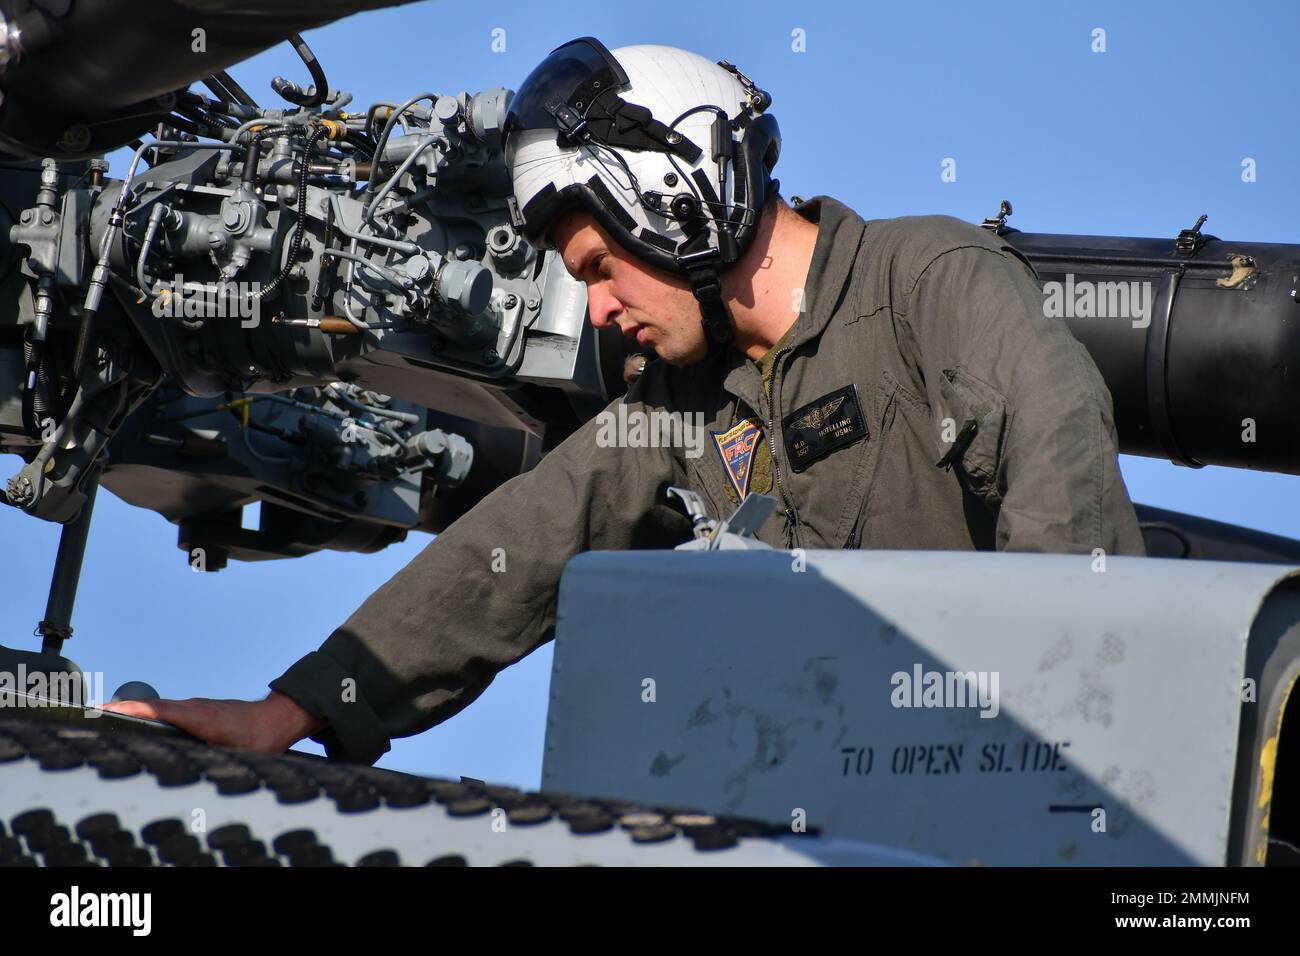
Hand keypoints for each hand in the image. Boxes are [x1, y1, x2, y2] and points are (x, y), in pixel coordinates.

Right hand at [100, 691, 325, 753]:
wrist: (279, 719)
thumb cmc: (260, 738)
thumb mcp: (235, 754)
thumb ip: (208, 758)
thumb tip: (182, 767)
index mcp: (199, 716)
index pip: (157, 710)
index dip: (130, 710)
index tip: (103, 710)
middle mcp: (194, 707)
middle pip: (150, 708)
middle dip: (120, 711)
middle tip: (89, 715)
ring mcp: (195, 707)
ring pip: (158, 709)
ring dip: (133, 713)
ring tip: (102, 720)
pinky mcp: (197, 711)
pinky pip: (168, 712)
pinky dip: (149, 716)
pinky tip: (135, 725)